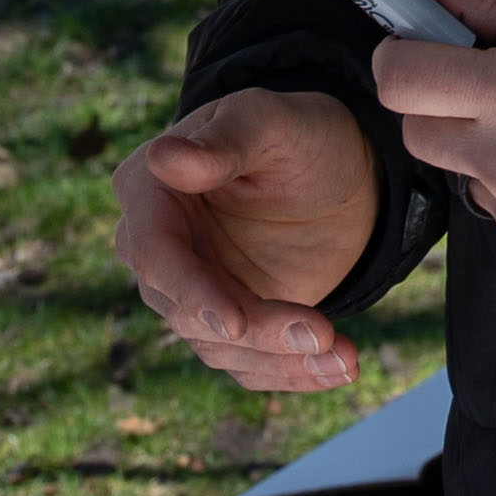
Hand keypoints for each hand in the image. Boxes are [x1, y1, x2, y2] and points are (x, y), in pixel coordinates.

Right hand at [114, 87, 378, 392]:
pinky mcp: (225, 327)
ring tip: (345, 356)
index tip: (233, 321)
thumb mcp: (274, 122)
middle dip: (255, 331)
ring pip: (219, 347)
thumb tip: (165, 158)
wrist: (338, 176)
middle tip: (322, 334)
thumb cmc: (299, 135)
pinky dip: (294, 374)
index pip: (154, 252)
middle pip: (187, 310)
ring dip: (282, 358)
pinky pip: (248, 365)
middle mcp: (158, 251)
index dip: (190, 290)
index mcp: (150, 192)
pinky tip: (338, 367)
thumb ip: (226, 141)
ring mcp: (190, 294)